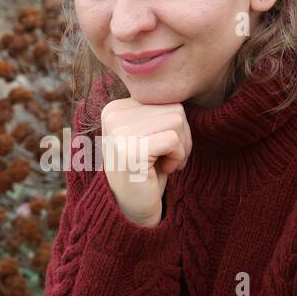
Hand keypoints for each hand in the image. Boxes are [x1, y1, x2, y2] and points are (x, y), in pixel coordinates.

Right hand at [99, 98, 191, 227]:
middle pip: (174, 107)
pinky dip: (177, 157)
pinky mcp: (130, 150)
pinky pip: (174, 139)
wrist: (132, 211)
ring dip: (181, 147)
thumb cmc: (148, 172)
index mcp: (115, 108)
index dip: (175, 126)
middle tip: (166, 159)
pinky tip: (161, 171)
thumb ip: (160, 111)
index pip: (166, 99)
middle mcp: (113, 115)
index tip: (161, 149)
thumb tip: (183, 84)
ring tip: (163, 163)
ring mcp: (119, 132)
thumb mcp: (151, 134)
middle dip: (181, 137)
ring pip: (177, 121)